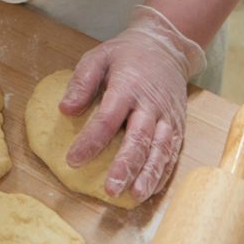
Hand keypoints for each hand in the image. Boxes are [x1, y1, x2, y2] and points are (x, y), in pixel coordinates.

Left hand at [59, 5, 206, 201]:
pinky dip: (163, 173)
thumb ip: (82, 81)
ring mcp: (167, 117)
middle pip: (138, 139)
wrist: (167, 47)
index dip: (91, 141)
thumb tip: (65, 109)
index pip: (108, 118)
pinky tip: (151, 190)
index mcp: (128, 86)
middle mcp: (150, 105)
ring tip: (134, 196)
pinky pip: (172, 152)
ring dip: (148, 175)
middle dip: (125, 166)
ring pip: (160, 149)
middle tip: (110, 190)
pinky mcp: (178, 126)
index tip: (73, 160)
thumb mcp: (99, 56)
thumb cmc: (126, 55)